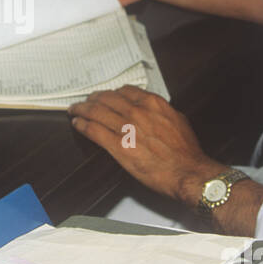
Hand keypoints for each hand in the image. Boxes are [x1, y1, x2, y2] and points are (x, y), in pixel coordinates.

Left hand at [67, 85, 213, 203]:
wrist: (187, 173)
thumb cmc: (186, 153)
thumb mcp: (178, 122)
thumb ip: (162, 113)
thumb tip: (154, 112)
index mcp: (153, 104)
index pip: (125, 91)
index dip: (111, 93)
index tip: (106, 96)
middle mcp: (138, 112)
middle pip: (106, 99)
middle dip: (93, 99)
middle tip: (86, 102)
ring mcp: (127, 128)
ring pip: (96, 111)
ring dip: (82, 109)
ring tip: (75, 111)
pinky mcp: (118, 146)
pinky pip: (94, 130)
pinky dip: (83, 125)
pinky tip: (78, 124)